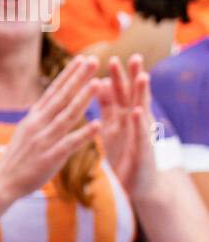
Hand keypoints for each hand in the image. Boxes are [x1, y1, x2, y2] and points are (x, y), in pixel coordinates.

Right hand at [0, 55, 99, 200]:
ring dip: (83, 99)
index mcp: (34, 118)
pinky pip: (70, 143)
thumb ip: (40, 118)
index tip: (81, 59)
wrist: (0, 182)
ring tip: (98, 84)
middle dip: (78, 78)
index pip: (53, 91)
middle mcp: (38, 125)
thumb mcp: (25, 132)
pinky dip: (84, 134)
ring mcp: (44, 140)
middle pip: (62, 98)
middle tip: (93, 60)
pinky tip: (98, 125)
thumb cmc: (16, 158)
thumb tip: (51, 103)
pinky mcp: (50, 157)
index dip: (68, 75)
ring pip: (67, 116)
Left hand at [95, 53, 158, 199]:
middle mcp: (132, 123)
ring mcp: (139, 135)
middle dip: (131, 77)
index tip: (110, 57)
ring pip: (140, 110)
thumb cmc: (124, 154)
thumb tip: (99, 81)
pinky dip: (139, 123)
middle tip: (133, 57)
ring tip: (142, 76)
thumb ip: (107, 105)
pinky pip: (140, 135)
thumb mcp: (111, 126)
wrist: (138, 185)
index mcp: (121, 117)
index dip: (115, 77)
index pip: (118, 93)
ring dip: (141, 94)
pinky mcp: (142, 151)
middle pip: (131, 96)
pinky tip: (137, 111)